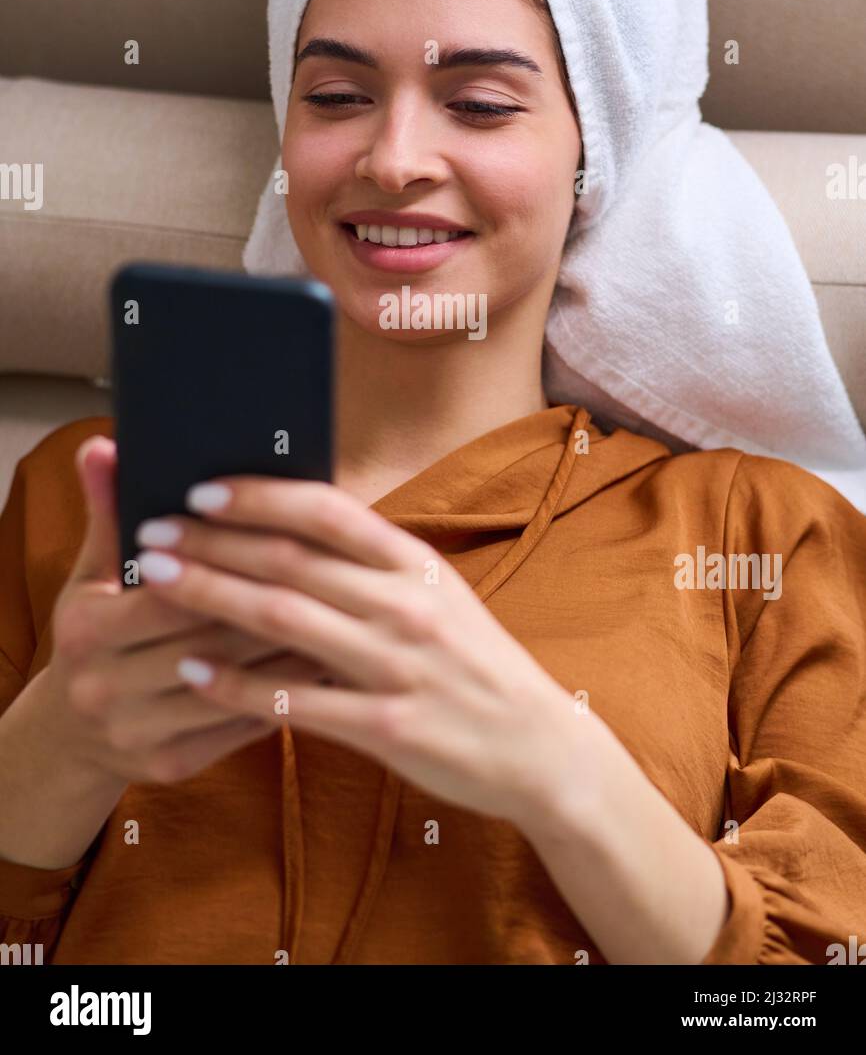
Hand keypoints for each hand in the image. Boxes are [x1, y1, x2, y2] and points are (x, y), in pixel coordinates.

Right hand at [48, 437, 327, 785]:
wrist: (72, 735)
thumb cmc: (98, 635)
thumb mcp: (93, 575)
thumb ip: (109, 512)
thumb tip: (106, 445)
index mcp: (85, 629)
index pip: (168, 593)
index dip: (225, 566)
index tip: (284, 538)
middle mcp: (102, 686)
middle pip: (206, 640)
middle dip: (272, 608)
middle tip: (336, 578)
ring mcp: (135, 733)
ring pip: (232, 687)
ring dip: (290, 653)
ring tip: (345, 618)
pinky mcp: (169, 767)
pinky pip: (239, 730)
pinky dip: (286, 695)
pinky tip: (327, 667)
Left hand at [135, 475, 587, 826]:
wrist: (541, 747)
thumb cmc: (476, 664)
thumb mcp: (440, 596)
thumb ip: (374, 564)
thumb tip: (293, 526)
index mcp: (418, 564)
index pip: (329, 512)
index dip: (261, 496)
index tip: (202, 489)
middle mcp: (407, 606)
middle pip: (292, 561)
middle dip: (213, 542)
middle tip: (152, 533)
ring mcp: (398, 666)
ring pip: (285, 620)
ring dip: (211, 598)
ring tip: (156, 583)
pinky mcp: (389, 727)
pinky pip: (297, 701)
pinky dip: (239, 685)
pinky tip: (194, 673)